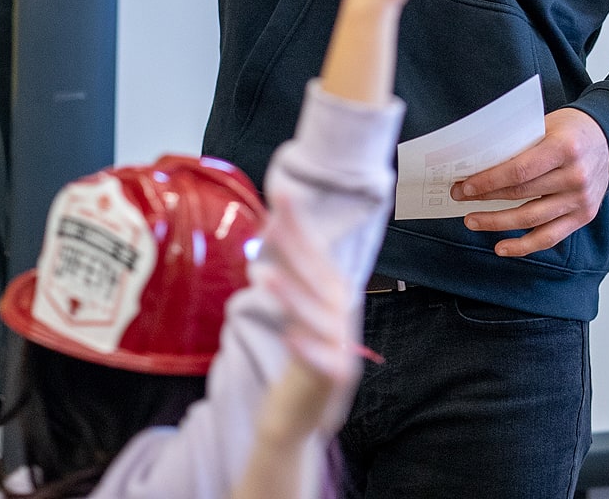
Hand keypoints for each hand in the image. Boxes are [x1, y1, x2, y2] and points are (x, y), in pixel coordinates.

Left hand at [258, 192, 362, 441]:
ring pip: (317, 317)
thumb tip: (272, 224)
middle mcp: (342, 314)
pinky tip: (289, 336)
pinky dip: (307, 349)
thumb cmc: (301, 353)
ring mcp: (342, 346)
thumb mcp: (298, 309)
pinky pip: (322, 362)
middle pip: (316, 277)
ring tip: (266, 277)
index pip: (315, 251)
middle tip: (271, 224)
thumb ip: (290, 272)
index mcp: (335, 292)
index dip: (298, 225)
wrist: (303, 414)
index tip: (281, 194)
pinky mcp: (335, 379)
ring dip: (292, 295)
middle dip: (294, 248)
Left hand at [453, 108, 608, 257]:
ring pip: (531, 220)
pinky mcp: (583, 216)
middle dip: (485, 198)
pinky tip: (501, 247)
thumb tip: (480, 161)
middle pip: (521, 194)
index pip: (519, 170)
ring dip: (497, 223)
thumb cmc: (573, 129)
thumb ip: (520, 142)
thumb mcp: (547, 124)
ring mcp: (580, 200)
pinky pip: (549, 237)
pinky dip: (523, 246)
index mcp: (564, 148)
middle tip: (459, 198)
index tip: (466, 185)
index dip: (489, 181)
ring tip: (472, 220)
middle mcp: (575, 176)